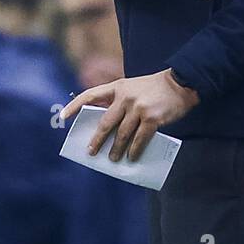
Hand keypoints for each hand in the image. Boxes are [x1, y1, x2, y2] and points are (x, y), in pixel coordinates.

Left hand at [60, 69, 199, 161]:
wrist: (180, 83)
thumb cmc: (155, 88)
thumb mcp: (132, 87)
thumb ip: (118, 101)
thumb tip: (106, 127)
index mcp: (117, 87)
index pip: (89, 95)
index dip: (74, 106)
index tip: (62, 116)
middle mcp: (125, 97)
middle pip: (105, 123)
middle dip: (97, 140)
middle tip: (91, 152)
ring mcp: (138, 108)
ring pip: (121, 135)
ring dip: (116, 150)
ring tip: (112, 159)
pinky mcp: (152, 119)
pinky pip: (139, 140)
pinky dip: (134, 151)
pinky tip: (131, 157)